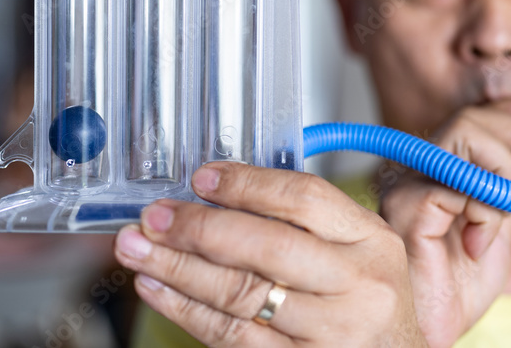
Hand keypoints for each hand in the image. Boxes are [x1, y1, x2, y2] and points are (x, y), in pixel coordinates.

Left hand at [114, 162, 427, 347]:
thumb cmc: (370, 305)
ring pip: (242, 295)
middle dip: (200, 228)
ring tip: (139, 249)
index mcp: (372, 241)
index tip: (202, 178)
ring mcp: (332, 334)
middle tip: (156, 216)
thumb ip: (308, 223)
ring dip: (179, 269)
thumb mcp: (361, 252)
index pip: (304, 198)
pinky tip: (159, 289)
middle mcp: (358, 287)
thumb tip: (222, 194)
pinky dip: (187, 311)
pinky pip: (232, 337)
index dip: (246, 184)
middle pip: (268, 247)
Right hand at [380, 99, 510, 347]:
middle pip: (468, 120)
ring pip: (464, 136)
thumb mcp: (495, 228)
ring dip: (505, 172)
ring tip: (504, 214)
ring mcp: (406, 187)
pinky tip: (478, 242)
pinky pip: (460, 182)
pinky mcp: (407, 208)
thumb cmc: (456, 292)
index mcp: (435, 174)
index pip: (468, 119)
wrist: (433, 333)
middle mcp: (414, 173)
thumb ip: (506, 188)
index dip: (506, 107)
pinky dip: (487, 209)